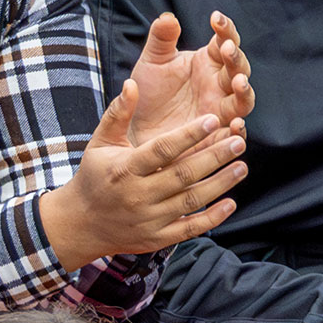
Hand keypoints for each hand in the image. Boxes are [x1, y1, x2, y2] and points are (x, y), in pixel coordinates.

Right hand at [42, 80, 247, 268]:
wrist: (80, 224)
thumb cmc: (94, 176)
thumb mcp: (100, 143)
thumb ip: (118, 113)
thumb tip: (132, 83)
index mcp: (125, 168)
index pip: (162, 149)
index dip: (190, 135)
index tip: (214, 119)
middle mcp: (138, 195)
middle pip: (183, 174)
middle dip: (214, 157)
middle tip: (239, 141)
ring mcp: (148, 219)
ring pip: (191, 200)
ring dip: (220, 184)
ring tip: (242, 167)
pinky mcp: (156, 239)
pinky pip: (189, 229)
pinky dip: (212, 218)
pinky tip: (231, 203)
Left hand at [124, 11, 252, 143]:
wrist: (137, 127)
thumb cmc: (149, 92)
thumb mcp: (152, 62)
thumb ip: (161, 39)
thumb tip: (168, 17)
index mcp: (208, 62)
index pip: (225, 41)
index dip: (225, 29)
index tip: (216, 18)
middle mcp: (220, 85)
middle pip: (239, 69)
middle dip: (236, 58)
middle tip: (227, 49)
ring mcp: (220, 110)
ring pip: (243, 100)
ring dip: (245, 91)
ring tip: (239, 82)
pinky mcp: (216, 136)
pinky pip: (233, 135)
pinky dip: (239, 131)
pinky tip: (237, 125)